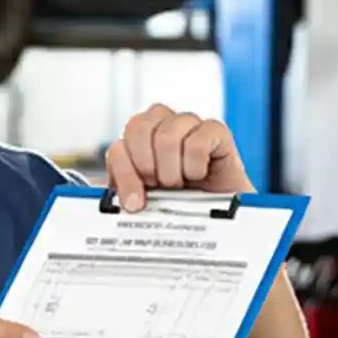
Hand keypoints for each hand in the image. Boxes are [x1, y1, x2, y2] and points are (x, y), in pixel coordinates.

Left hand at [106, 103, 254, 211]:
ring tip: (181, 182)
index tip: (135, 201)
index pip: (118, 145)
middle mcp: (161, 124)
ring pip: (167, 136)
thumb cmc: (182, 201)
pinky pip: (196, 142)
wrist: (219, 213)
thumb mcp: (146, 198)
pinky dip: (195, 166)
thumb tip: (128, 198)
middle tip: (160, 186)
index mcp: (137, 138)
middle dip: (147, 167)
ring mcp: (188, 124)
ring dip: (172, 170)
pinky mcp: (215, 131)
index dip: (126, 174)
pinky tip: (199, 174)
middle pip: (138, 128)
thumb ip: (128, 189)